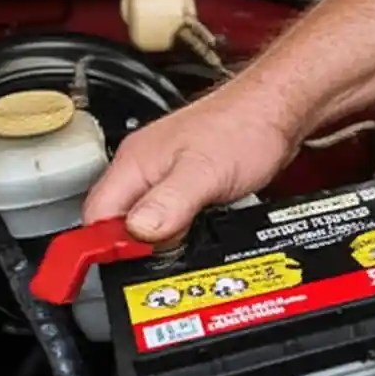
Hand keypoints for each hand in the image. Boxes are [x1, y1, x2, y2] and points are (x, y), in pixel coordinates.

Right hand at [83, 86, 298, 241]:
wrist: (277, 111)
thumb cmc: (245, 128)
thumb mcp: (205, 173)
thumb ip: (169, 203)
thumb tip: (138, 232)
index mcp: (135, 162)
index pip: (97, 214)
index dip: (105, 245)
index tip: (128, 264)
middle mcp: (143, 167)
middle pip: (118, 222)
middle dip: (138, 245)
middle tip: (169, 250)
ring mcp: (164, 173)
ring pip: (147, 220)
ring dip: (164, 237)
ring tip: (191, 235)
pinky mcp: (187, 182)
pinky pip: (171, 214)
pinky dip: (182, 228)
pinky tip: (201, 227)